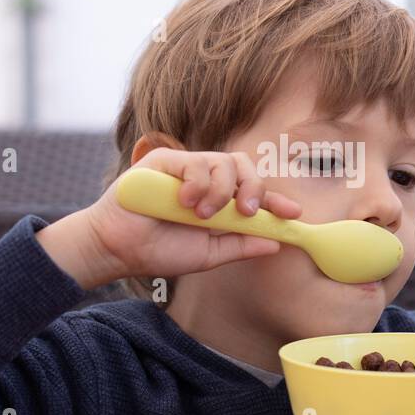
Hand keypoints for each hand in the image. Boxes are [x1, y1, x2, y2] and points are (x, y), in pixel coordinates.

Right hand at [40, 148, 302, 288]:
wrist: (120, 250)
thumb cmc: (160, 251)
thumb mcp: (209, 254)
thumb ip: (241, 246)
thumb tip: (277, 242)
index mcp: (219, 202)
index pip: (253, 193)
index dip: (275, 201)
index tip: (293, 214)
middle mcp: (205, 181)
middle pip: (244, 168)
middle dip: (253, 188)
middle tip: (246, 211)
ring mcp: (185, 169)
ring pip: (224, 162)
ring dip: (221, 190)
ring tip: (202, 215)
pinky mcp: (164, 160)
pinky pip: (195, 160)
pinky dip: (197, 182)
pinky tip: (186, 202)